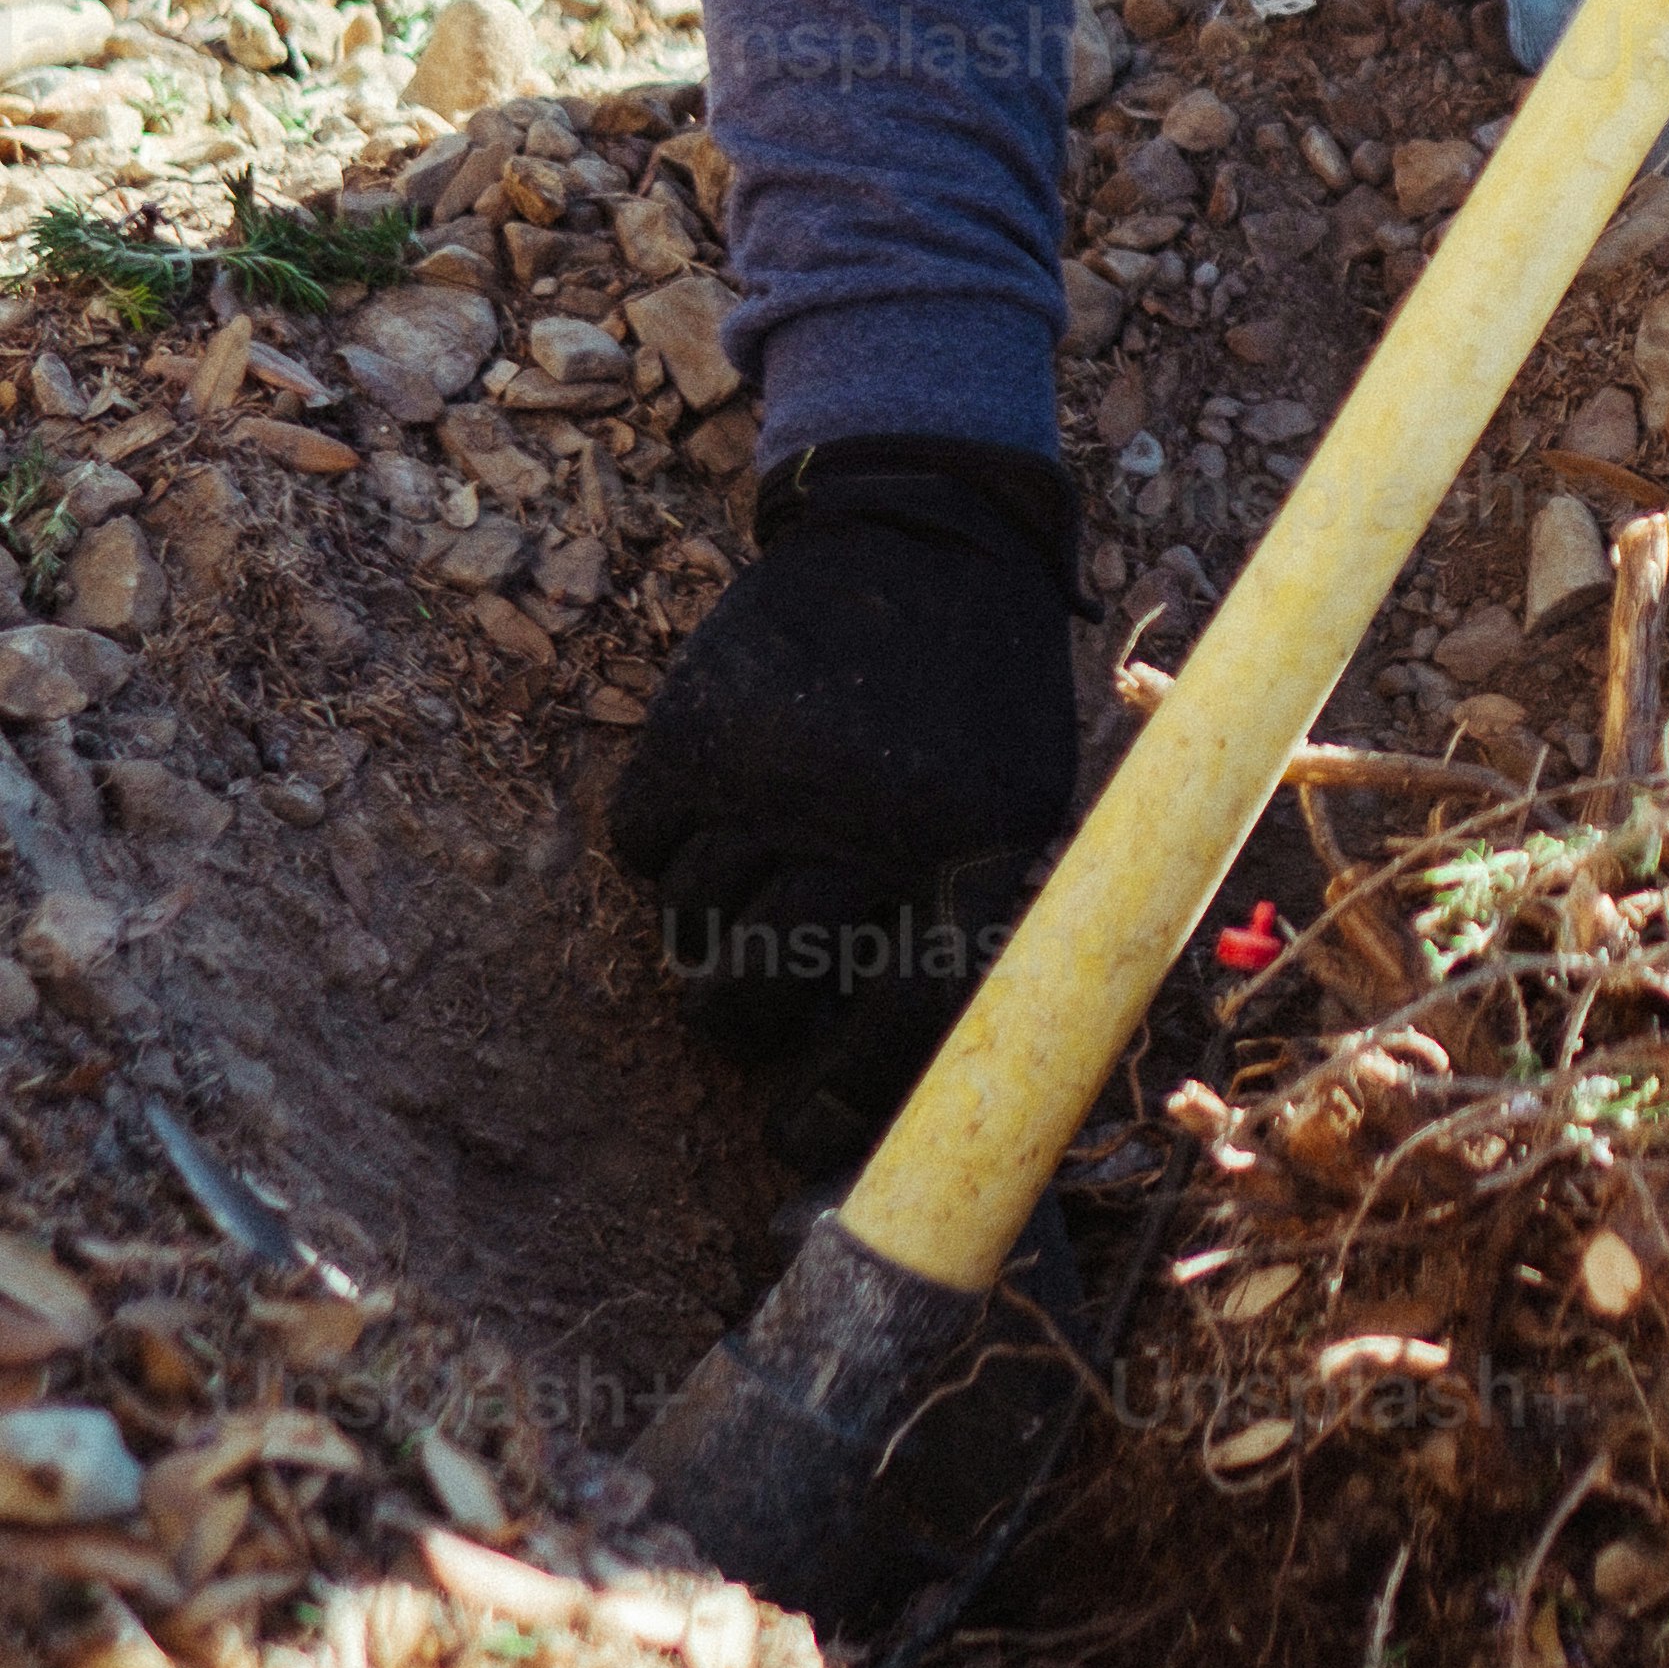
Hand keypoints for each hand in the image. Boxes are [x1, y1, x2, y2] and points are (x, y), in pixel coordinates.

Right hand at [610, 442, 1077, 1157]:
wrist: (928, 531)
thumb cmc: (984, 700)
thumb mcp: (1027, 807)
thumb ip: (970, 929)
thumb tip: (898, 1100)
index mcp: (975, 853)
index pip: (902, 1021)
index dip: (839, 1101)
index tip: (792, 1136)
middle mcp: (872, 822)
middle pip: (756, 992)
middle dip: (738, 1024)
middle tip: (746, 1011)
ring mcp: (775, 774)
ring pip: (690, 925)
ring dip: (702, 927)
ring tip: (747, 878)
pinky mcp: (696, 726)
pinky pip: (642, 844)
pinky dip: (662, 844)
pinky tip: (717, 803)